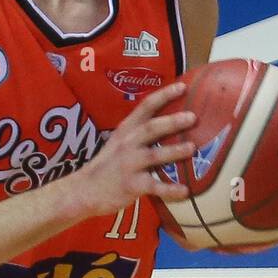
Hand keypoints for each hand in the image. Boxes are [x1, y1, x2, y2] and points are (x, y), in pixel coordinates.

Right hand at [71, 82, 197, 218]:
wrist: (85, 190)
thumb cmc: (108, 165)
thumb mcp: (119, 142)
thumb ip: (139, 133)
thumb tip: (171, 123)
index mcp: (126, 130)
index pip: (146, 107)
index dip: (164, 95)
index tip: (183, 86)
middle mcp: (127, 144)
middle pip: (151, 128)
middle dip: (172, 122)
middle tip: (192, 117)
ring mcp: (129, 164)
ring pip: (154, 155)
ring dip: (174, 151)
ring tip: (191, 148)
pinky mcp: (132, 185)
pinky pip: (154, 186)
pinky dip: (170, 189)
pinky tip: (185, 191)